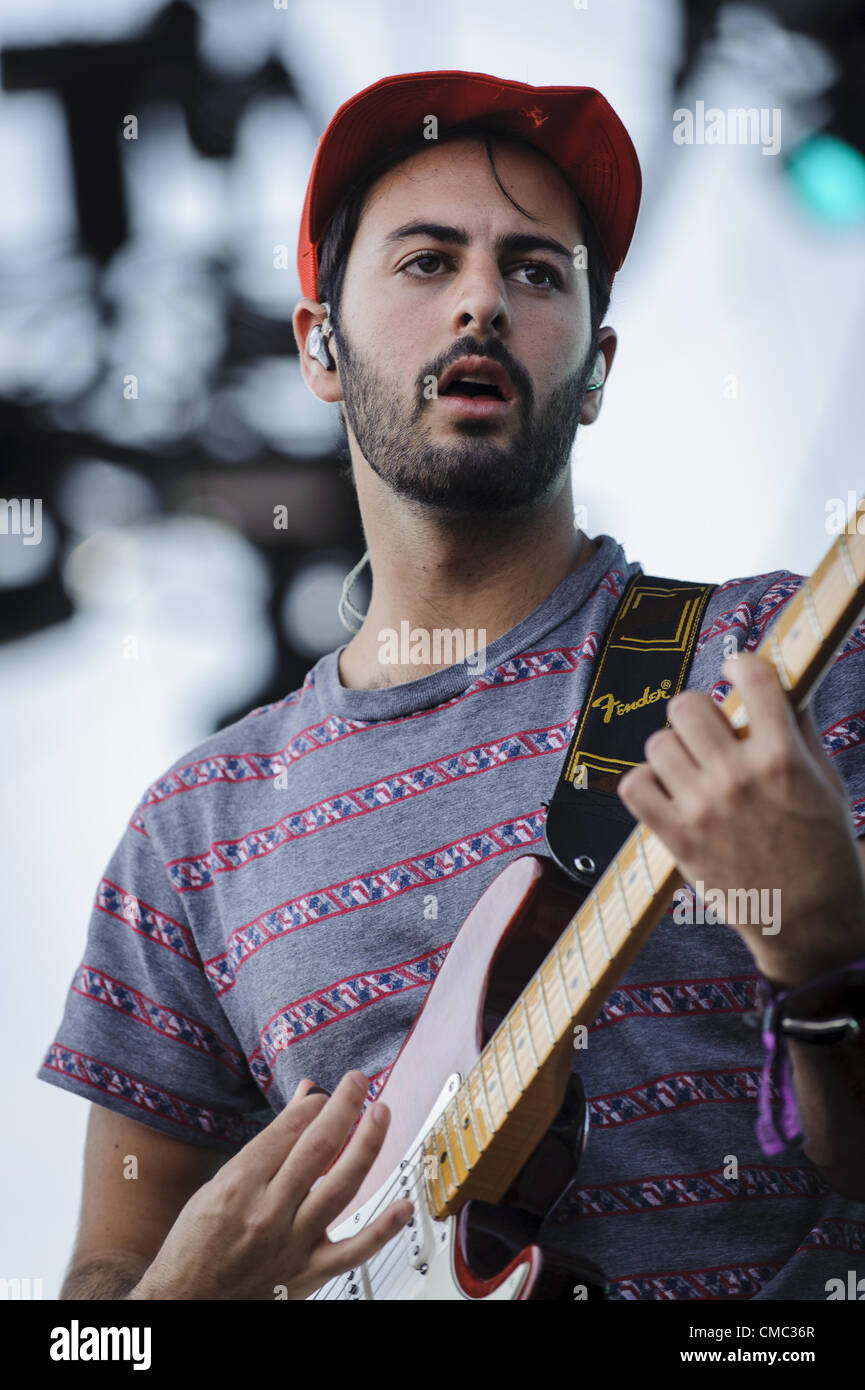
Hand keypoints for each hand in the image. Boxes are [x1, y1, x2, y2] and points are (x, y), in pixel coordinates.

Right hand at [128, 1070, 412, 1299]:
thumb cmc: (196, 1244)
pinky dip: (383, 1229)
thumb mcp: (219, 1183)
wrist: (186, 1303)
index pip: (288, 1130)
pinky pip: (354, 1251)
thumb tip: (304, 1100)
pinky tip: (404, 1205)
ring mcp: (292, 1244)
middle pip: (318, 1148)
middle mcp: (267, 1212)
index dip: (314, 1104)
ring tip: (380, 1113)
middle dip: (344, 1106)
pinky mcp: (308, 1274)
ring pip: (341, 1187)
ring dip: (367, 1145)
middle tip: (359, 1080)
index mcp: (238, 1186)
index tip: (326, 1092)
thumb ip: (267, 1144)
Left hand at [617, 650, 864, 985]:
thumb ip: (801, 731)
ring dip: (673, 750)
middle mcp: (738, 777)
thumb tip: (783, 685)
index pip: (753, 678)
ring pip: (658, 744)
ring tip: (692, 767)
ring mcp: (703, 809)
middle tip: (711, 731)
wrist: (812, 923)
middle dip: (699, 712)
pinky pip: (634, 787)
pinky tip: (668, 791)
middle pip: (687, 706)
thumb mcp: (828, 784)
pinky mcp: (678, 839)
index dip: (741, 665)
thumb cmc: (826, 851)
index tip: (737, 672)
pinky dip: (646, 784)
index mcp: (783, 757)